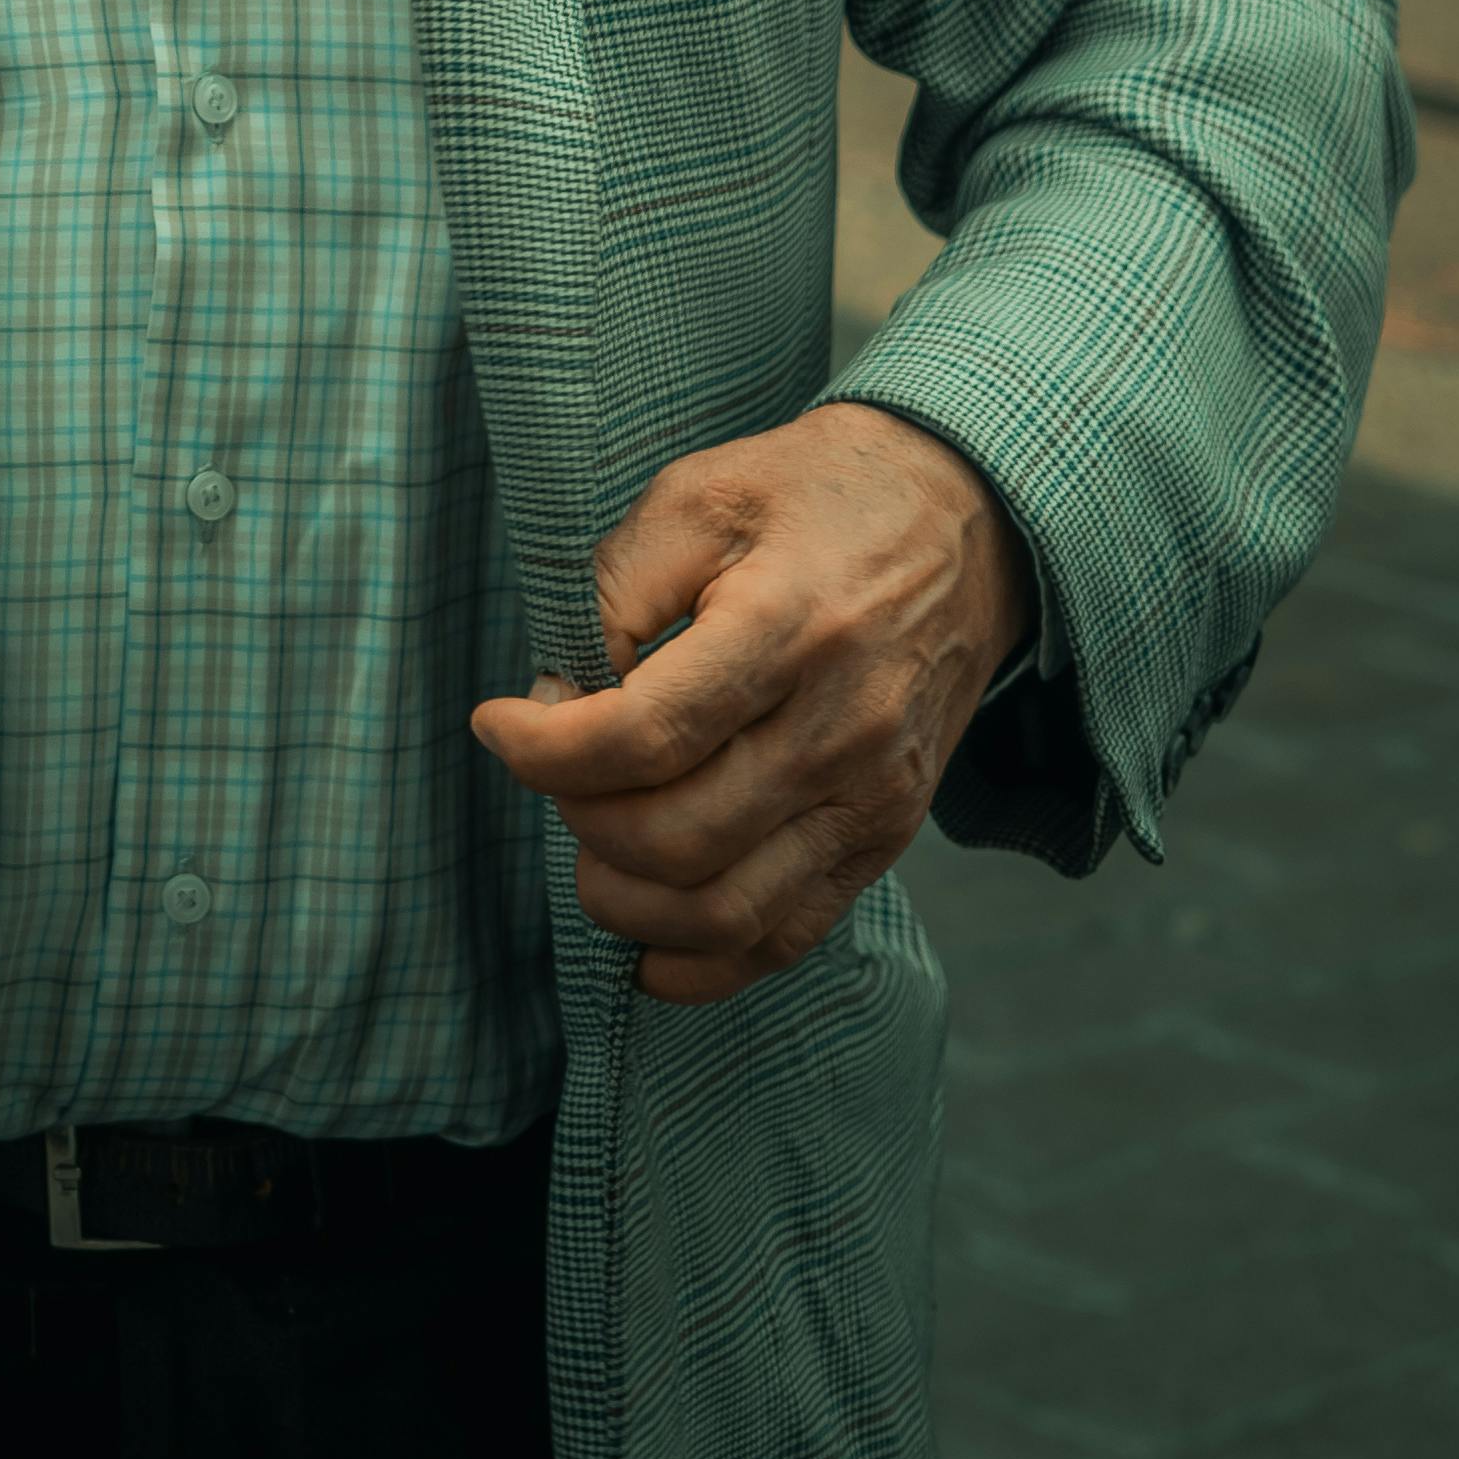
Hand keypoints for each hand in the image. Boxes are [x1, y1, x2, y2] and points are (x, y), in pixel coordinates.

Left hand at [471, 407, 1027, 1005]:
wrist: (961, 517)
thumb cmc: (810, 497)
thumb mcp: (698, 494)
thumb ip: (616, 590)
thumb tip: (558, 699)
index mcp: (788, 626)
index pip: (645, 735)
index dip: (546, 749)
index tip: (497, 722)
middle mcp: (842, 728)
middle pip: (677, 837)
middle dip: (580, 817)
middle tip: (554, 766)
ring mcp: (874, 797)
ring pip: (727, 911)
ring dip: (628, 903)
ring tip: (588, 844)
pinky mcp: (888, 837)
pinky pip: (789, 936)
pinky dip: (706, 964)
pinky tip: (647, 942)